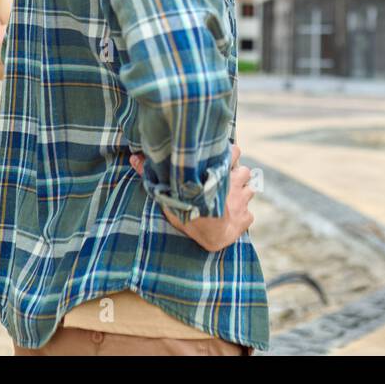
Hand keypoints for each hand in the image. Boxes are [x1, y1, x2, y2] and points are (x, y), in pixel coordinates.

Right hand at [130, 144, 252, 251]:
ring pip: (251, 190)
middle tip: (226, 183)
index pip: (235, 151)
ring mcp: (243, 201)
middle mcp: (235, 183)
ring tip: (230, 201)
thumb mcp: (167, 189)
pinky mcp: (246, 219)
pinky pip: (249, 216)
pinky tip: (232, 220)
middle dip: (238, 176)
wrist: (206, 232)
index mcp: (221, 171)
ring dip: (243, 194)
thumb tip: (133, 157)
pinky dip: (243, 217)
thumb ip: (151, 172)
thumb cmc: (185, 208)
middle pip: (246, 171)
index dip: (230, 155)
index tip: (222, 161)